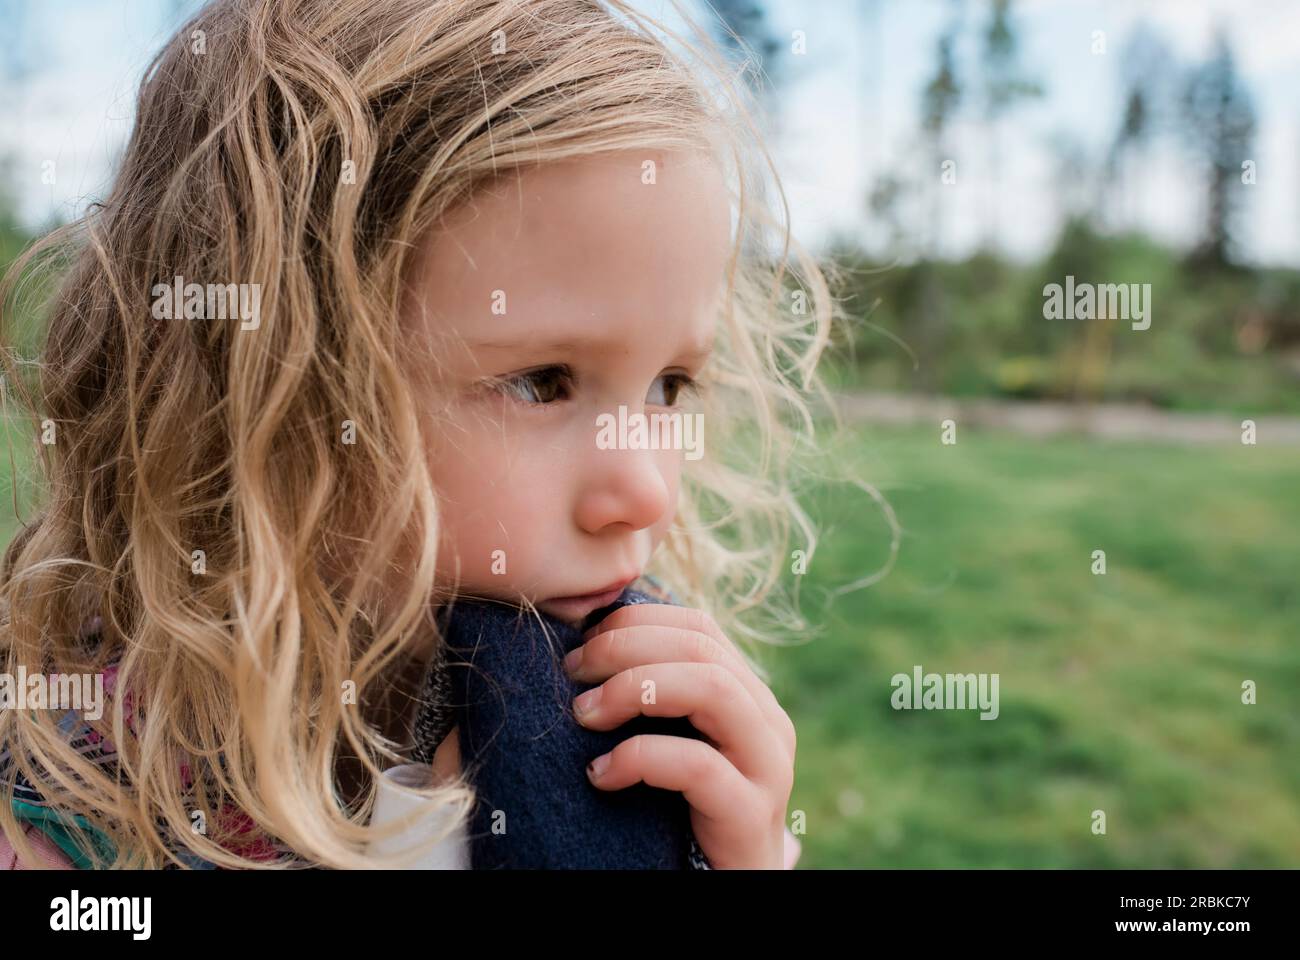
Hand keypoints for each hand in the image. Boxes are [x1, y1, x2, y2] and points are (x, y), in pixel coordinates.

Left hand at [564, 603, 795, 868]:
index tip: (580, 642)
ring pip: (711, 688)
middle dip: (624, 648)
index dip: (634, 621)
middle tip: (571, 673)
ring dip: (635, 689)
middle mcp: (767, 721)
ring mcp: (767, 766)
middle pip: (700, 647)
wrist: (727, 888)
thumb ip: (654, 698)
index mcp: (749, 695)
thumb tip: (586, 643)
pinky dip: (639, 758)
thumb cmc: (685, 814)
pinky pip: (697, 765)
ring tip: (584, 715)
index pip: (698, 626)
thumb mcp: (673, 742)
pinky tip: (600, 775)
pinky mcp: (752, 814)